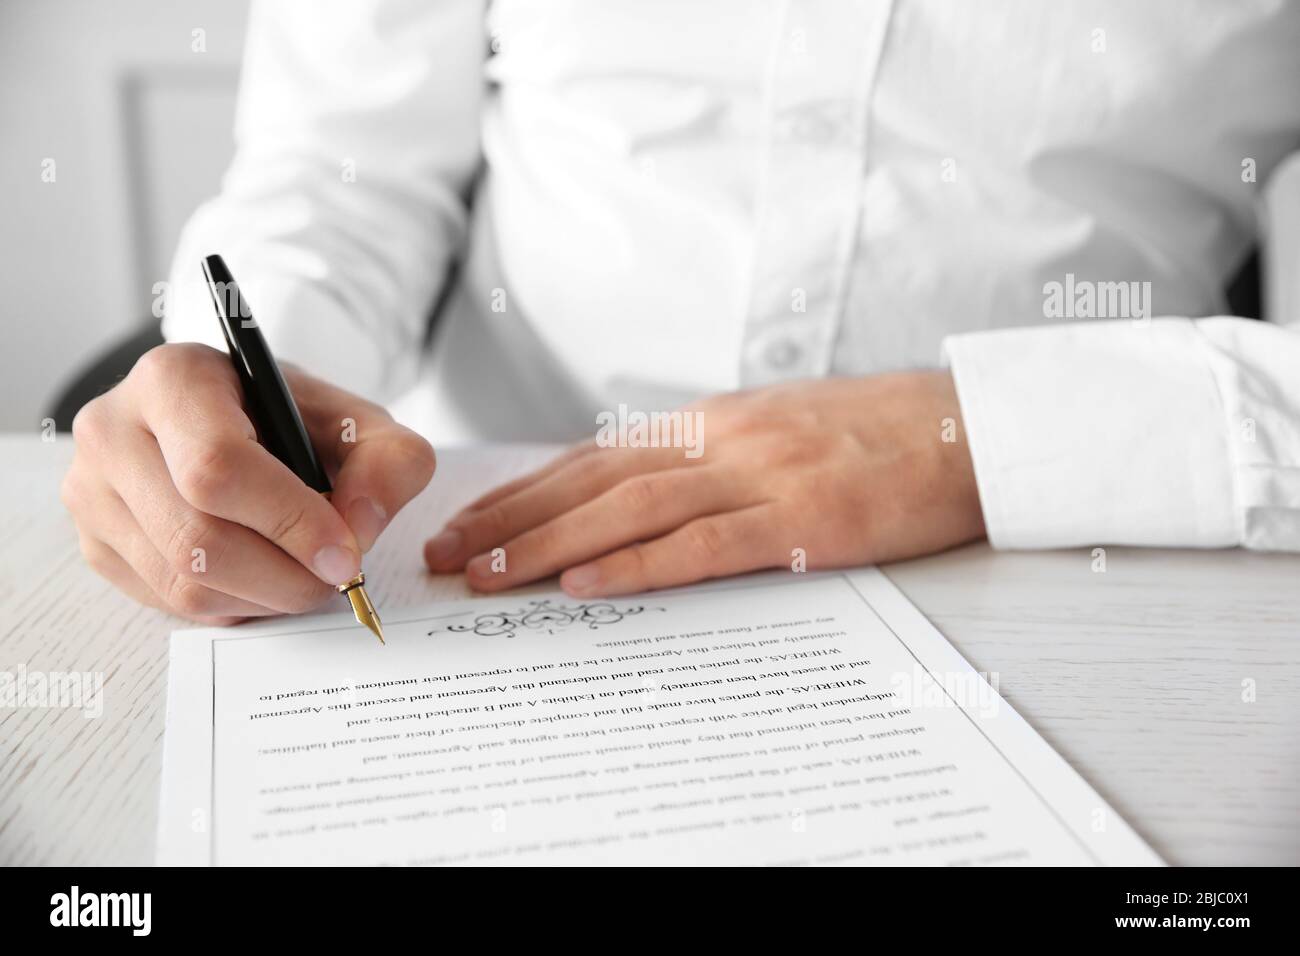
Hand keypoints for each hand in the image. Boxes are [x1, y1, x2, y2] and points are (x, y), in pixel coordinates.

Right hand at [63, 343, 435, 623]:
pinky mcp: (94, 543)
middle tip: (335, 575)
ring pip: (183, 583)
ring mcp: (92, 491)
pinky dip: (233, 605)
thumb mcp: (358, 421)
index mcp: (174, 379)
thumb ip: (388, 463)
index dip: (289, 521)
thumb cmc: (291, 420)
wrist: (236, 421)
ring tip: (304, 575)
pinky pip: (167, 603)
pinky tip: (262, 576)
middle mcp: (114, 430)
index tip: (345, 553)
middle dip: (285, 575)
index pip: (218, 467)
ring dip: (264, 597)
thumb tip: (359, 527)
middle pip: (198, 539)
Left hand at [424, 371, 983, 595]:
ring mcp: (761, 472)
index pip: (596, 457)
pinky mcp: (803, 516)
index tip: (468, 520)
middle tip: (444, 554)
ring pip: (631, 508)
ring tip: (485, 573)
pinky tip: (585, 585)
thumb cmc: (877, 435)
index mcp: (713, 421)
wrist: (971, 426)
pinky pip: (705, 544)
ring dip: (549, 541)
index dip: (525, 490)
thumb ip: (711, 457)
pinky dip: (638, 564)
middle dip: (510, 517)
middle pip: (593, 479)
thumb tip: (642, 492)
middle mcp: (721, 437)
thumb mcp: (779, 430)